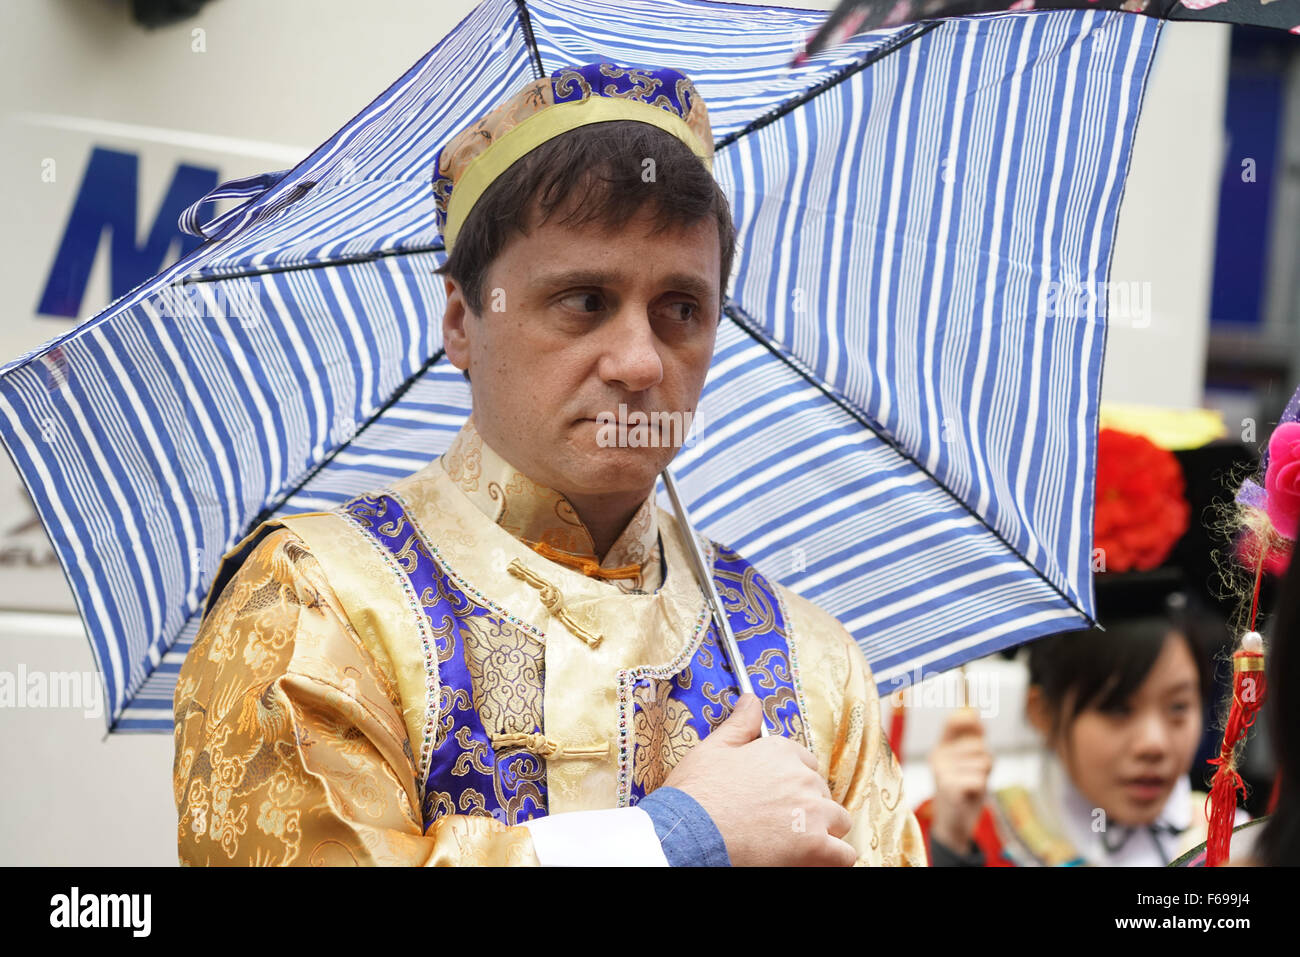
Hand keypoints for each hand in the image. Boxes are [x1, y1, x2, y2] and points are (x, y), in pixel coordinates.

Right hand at [661, 693, 855, 865]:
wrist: (688, 833)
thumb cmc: (696, 793)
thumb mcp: (713, 748)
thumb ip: (741, 723)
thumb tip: (751, 699)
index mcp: (781, 751)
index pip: (806, 765)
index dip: (791, 784)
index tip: (775, 799)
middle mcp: (802, 776)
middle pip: (821, 793)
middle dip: (806, 807)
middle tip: (778, 824)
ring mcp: (812, 811)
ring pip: (838, 821)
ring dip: (823, 831)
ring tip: (796, 843)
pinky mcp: (815, 846)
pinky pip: (843, 856)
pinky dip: (833, 859)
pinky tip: (813, 861)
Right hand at [928, 708, 992, 852]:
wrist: (952, 823)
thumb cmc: (963, 788)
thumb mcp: (967, 762)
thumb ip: (971, 738)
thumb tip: (974, 713)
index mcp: (940, 747)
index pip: (952, 722)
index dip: (968, 719)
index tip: (979, 723)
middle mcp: (938, 756)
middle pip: (979, 746)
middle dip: (985, 760)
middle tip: (974, 775)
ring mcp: (941, 771)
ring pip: (984, 763)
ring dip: (984, 776)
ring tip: (971, 785)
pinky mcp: (948, 788)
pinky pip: (980, 780)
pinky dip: (980, 788)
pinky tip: (969, 795)